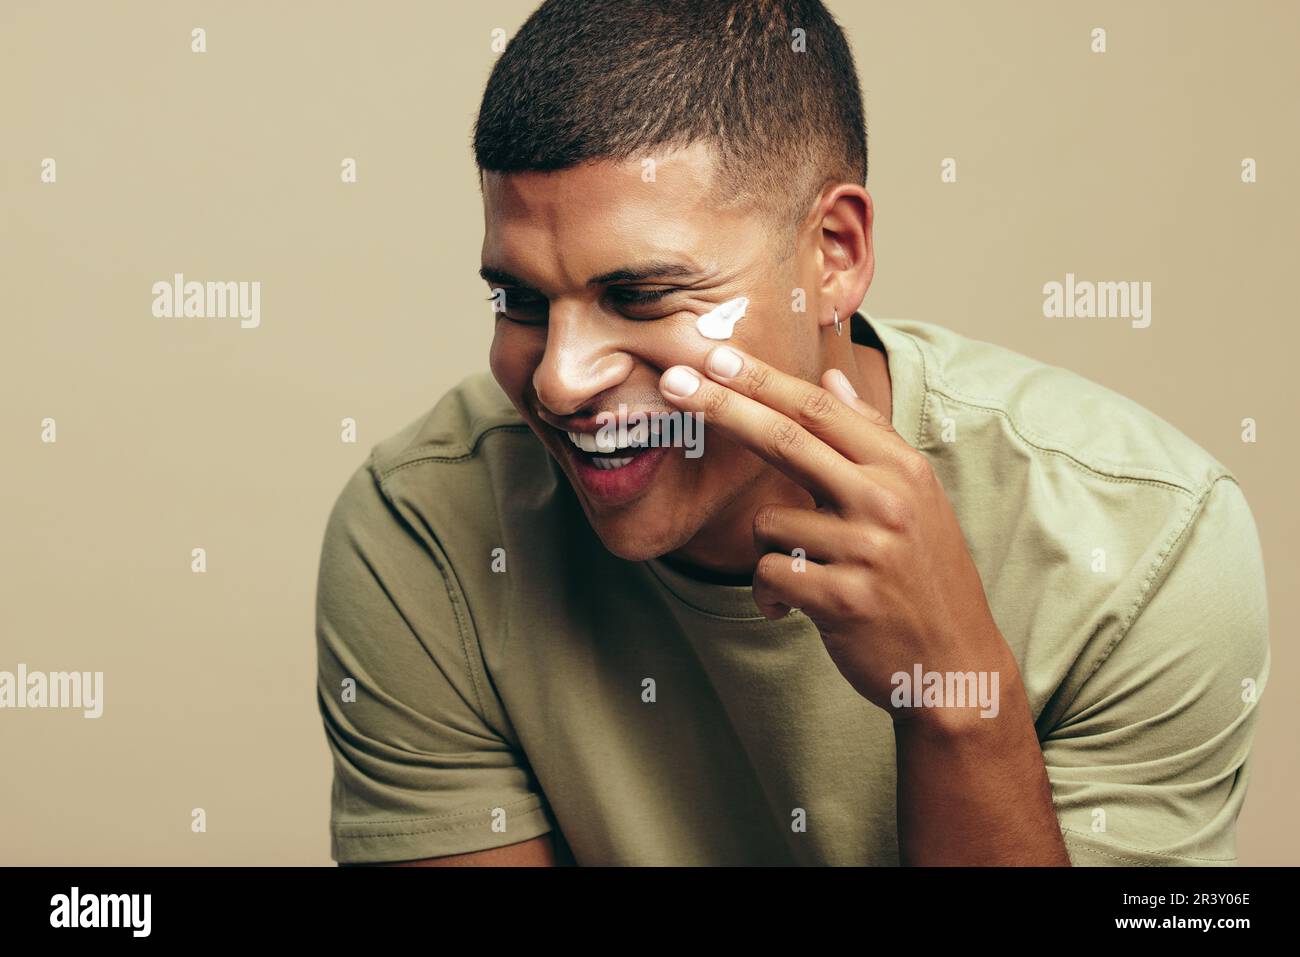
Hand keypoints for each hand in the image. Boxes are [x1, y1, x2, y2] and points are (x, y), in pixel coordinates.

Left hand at [658, 345, 1013, 724]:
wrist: (953, 664)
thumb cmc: (923, 576)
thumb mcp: (915, 497)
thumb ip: (870, 436)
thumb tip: (832, 377)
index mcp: (900, 468)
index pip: (818, 410)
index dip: (760, 380)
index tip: (713, 357)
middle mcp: (887, 500)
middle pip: (786, 439)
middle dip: (722, 406)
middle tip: (672, 383)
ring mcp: (867, 549)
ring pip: (768, 523)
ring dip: (771, 549)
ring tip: (808, 575)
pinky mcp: (844, 598)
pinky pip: (771, 574)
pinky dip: (771, 592)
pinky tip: (795, 608)